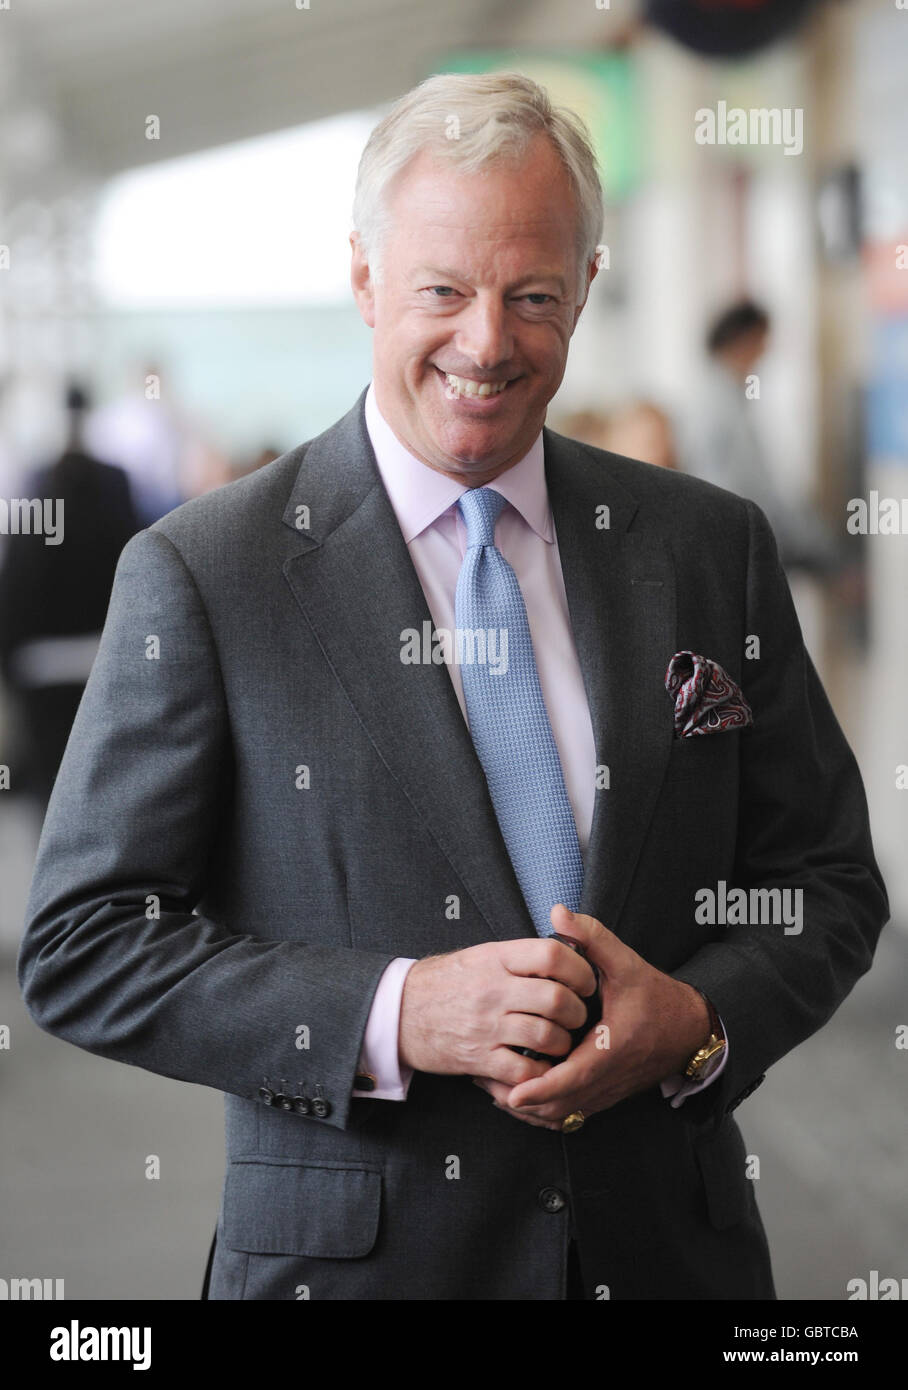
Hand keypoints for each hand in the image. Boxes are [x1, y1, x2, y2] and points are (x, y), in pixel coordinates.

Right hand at [398, 936, 596, 1089]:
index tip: (585, 981)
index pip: (551, 955)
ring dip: (563, 1043)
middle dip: (578, 1011)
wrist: (398, 1012)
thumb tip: (566, 952)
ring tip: (561, 1041)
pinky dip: (541, 1072)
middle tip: (578, 1016)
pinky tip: (541, 1066)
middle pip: (556, 999)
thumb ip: (519, 956)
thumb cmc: (445, 982)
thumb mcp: (479, 956)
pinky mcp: (478, 1058)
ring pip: (546, 1036)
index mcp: (496, 958)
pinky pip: (524, 1071)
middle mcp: (493, 990)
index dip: (579, 969)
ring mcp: (486, 1026)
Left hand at [471, 904, 709, 1129]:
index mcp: (612, 1048)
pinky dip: (547, 1111)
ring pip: (565, 1116)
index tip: (513, 1092)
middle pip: (561, 1107)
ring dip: (532, 1110)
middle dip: (524, 1103)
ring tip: (497, 1092)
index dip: (541, 1088)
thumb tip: (558, 912)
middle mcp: (609, 1078)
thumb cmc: (656, 996)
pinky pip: (572, 1114)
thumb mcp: (625, 962)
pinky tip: (524, 1098)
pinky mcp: (606, 1096)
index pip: (572, 1079)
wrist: (687, 1029)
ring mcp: (608, 1092)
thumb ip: (592, 937)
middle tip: (488, 1087)